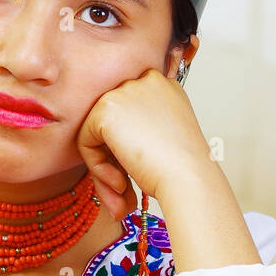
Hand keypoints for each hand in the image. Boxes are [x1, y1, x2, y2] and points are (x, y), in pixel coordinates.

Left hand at [75, 68, 213, 218]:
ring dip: (105, 168)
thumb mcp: (161, 141)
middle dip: (113, 161)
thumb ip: (136, 135)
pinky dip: (98, 167)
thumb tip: (111, 151)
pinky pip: (85, 141)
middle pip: (112, 122)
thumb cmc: (183, 168)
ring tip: (123, 193)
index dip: (127, 148)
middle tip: (124, 193)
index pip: (129, 114)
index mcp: (164, 87)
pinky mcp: (105, 109)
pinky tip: (121, 182)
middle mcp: (144, 81)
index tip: (136, 175)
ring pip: (96, 132)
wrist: (189, 179)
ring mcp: (124, 91)